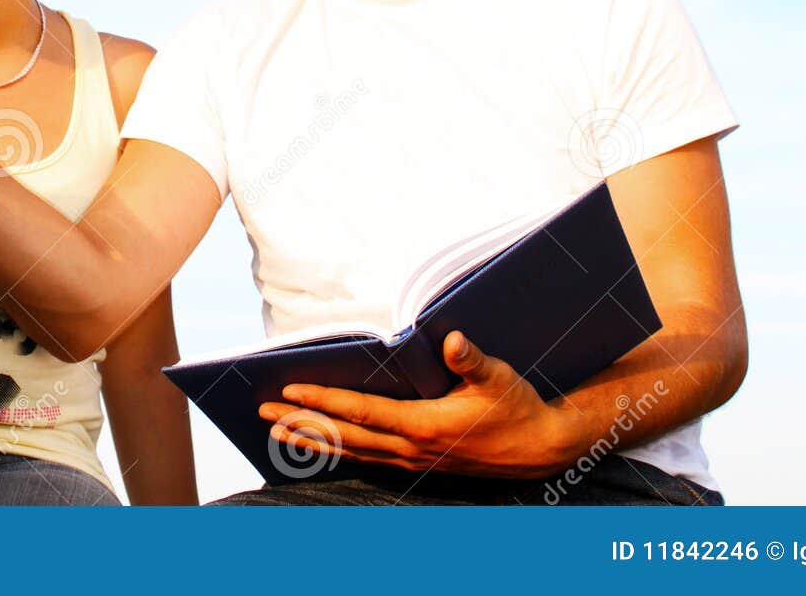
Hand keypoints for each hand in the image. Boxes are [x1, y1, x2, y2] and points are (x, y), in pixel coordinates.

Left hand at [258, 330, 582, 478]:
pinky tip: (323, 447)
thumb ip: (472, 360)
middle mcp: (412, 448)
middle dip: (303, 424)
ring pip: (353, 452)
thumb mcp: (498, 378)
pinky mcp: (419, 463)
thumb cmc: (517, 408)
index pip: (361, 413)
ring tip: (279, 432)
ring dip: (314, 441)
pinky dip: (340, 451)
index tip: (290, 392)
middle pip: (346, 437)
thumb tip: (452, 340)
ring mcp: (414, 460)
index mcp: (424, 425)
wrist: (540, 448)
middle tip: (264, 414)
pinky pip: (369, 459)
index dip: (323, 402)